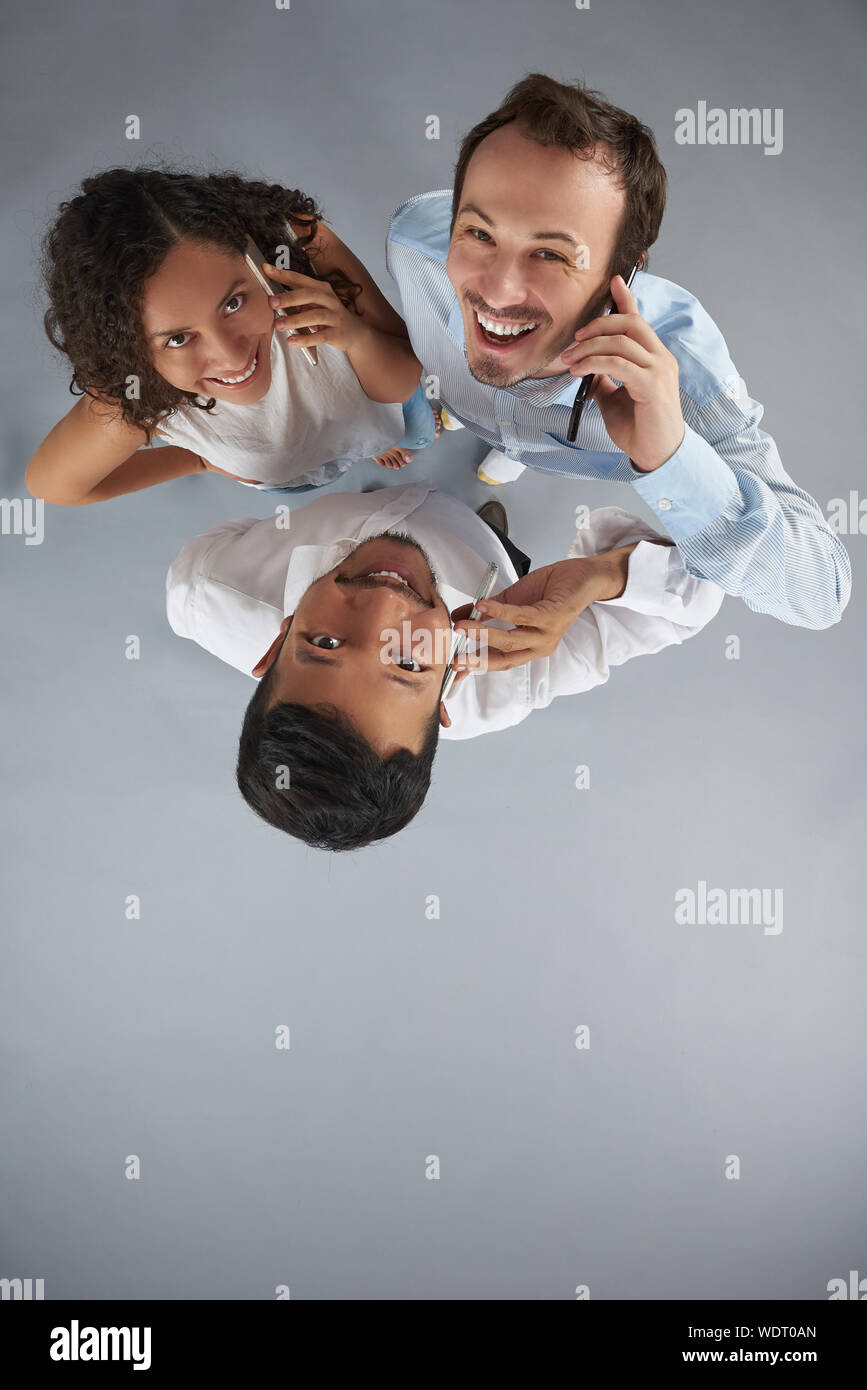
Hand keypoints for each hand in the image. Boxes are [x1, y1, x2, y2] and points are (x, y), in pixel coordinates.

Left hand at [261, 263, 365, 353]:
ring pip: (315, 316)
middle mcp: (329, 299)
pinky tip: (292, 341)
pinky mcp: (337, 334)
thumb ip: (297, 298)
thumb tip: (273, 296)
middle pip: (309, 295)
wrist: (355, 333)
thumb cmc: (329, 316)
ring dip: (295, 320)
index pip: (301, 279)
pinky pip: (321, 336)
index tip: (266, 270)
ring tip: (279, 325)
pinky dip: (305, 339)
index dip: (284, 274)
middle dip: (289, 298)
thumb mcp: (315, 303)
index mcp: (321, 289)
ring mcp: (334, 316)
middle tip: (271, 303)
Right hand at [449, 545, 637, 670]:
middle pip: (503, 658)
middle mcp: (540, 646)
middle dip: (476, 659)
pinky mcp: (553, 618)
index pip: (499, 661)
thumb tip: (459, 615)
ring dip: (482, 634)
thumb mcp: (512, 601)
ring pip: (510, 640)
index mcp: (530, 646)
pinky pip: (522, 617)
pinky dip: (499, 611)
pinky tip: (482, 606)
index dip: (476, 667)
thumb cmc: (552, 589)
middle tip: (454, 656)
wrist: (585, 576)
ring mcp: (547, 634)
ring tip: (461, 626)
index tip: (455, 672)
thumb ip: (487, 611)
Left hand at [559, 275, 684, 471]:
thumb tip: (584, 369)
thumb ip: (603, 381)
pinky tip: (579, 371)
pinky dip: (594, 363)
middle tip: (574, 338)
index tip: (613, 281)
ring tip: (569, 360)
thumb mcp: (614, 400)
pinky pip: (618, 364)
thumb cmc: (640, 430)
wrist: (657, 456)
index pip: (639, 321)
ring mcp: (659, 370)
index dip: (626, 299)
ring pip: (621, 342)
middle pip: (630, 324)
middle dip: (598, 324)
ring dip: (589, 347)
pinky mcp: (652, 386)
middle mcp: (661, 359)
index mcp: (655, 358)